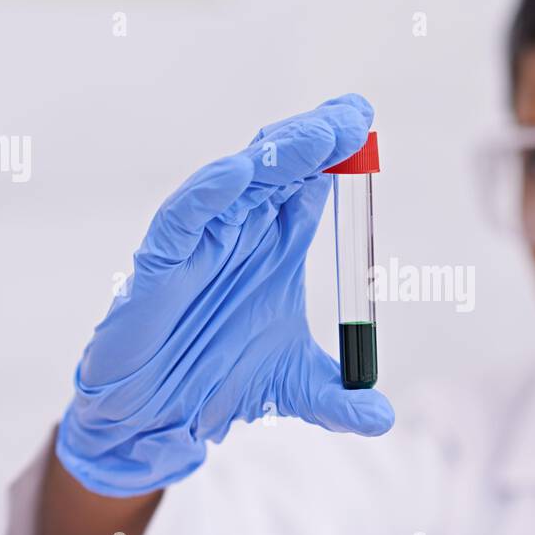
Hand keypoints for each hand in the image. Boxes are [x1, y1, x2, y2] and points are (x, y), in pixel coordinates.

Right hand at [56, 94, 393, 495]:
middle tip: (353, 116)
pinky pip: (179, 221)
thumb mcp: (292, 388)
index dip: (337, 151)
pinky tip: (237, 174)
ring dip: (275, 157)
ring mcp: (198, 245)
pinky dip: (205, 195)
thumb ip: (339, 398)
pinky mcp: (158, 267)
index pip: (310, 182)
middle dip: (316, 138)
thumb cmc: (213, 379)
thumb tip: (383, 419)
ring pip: (236, 183)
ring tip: (316, 138)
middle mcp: (239, 233)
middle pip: (279, 168)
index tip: (366, 124)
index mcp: (274, 245)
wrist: (151, 419)